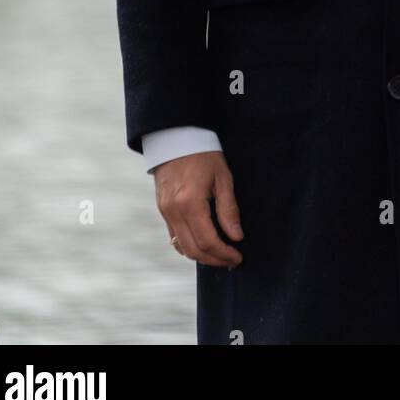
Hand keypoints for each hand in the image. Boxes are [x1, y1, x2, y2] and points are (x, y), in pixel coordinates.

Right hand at [153, 150, 243, 267]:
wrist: (176, 138)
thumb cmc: (203, 154)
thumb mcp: (223, 177)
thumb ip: (229, 209)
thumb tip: (236, 236)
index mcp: (190, 203)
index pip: (208, 241)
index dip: (224, 254)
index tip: (237, 257)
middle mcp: (174, 212)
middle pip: (194, 250)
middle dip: (214, 260)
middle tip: (231, 261)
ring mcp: (165, 212)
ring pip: (182, 248)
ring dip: (202, 256)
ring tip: (220, 255)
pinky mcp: (162, 210)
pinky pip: (174, 238)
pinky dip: (188, 246)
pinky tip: (203, 244)